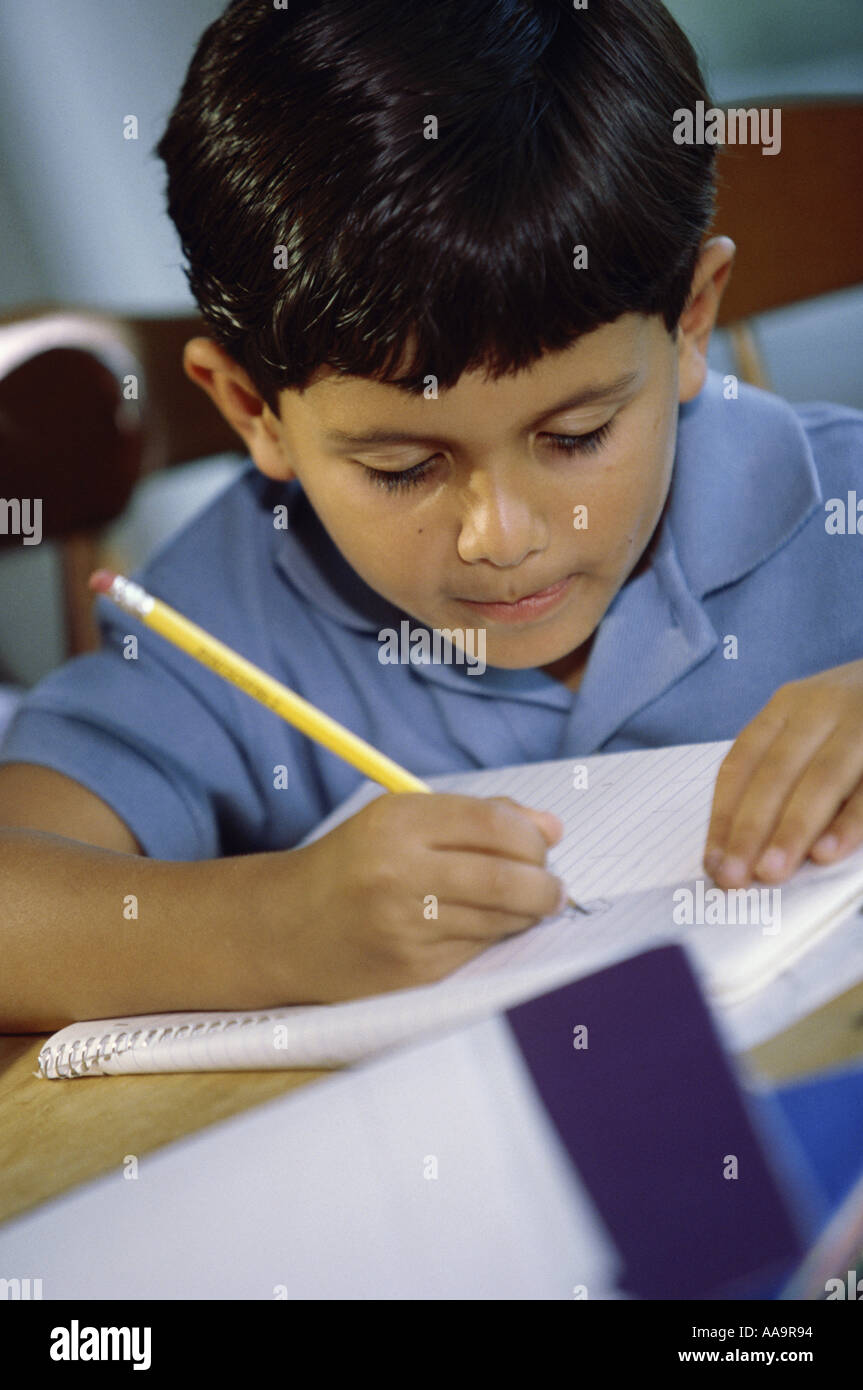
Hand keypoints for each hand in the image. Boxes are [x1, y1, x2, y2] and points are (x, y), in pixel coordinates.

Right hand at [265, 793, 564, 1002]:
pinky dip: (490, 940)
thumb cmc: (356, 864)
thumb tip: (552, 829)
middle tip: (553, 888)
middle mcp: (398, 874)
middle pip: (507, 878)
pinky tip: (475, 929)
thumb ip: (477, 815)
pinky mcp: (410, 973)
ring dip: (524, 914)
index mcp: (396, 823)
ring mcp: (404, 929)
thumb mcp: (401, 820)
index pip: (494, 825)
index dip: (532, 837)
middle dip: (545, 885)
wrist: (286, 927)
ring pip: (499, 920)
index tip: (544, 845)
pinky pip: (476, 953)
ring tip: (519, 905)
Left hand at [703, 659, 862, 887]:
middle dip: (751, 828)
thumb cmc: (849, 721)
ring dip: (793, 829)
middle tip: (736, 877)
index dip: (724, 815)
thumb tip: (740, 849)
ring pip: (821, 779)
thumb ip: (779, 776)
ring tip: (772, 871)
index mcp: (786, 707)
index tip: (713, 862)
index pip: (743, 762)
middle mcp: (820, 709)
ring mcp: (860, 725)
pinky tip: (827, 852)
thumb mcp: (809, 730)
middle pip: (776, 772)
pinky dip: (848, 823)